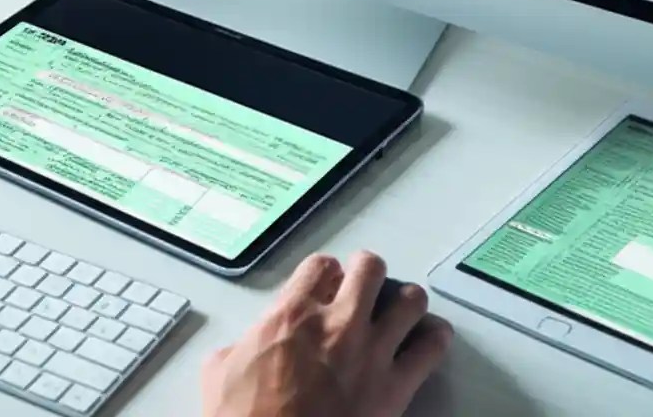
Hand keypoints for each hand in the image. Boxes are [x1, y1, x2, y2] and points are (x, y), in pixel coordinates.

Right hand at [201, 252, 452, 416]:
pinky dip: (434, 339)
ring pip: (411, 300)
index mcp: (292, 315)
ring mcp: (371, 354)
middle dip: (369, 272)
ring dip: (406, 301)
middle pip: (370, 269)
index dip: (325, 271)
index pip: (321, 265)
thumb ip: (241, 345)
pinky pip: (432, 349)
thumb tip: (244, 348)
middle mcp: (337, 325)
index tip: (326, 281)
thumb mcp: (219, 371)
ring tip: (402, 308)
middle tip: (366, 283)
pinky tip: (430, 338)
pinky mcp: (395, 387)